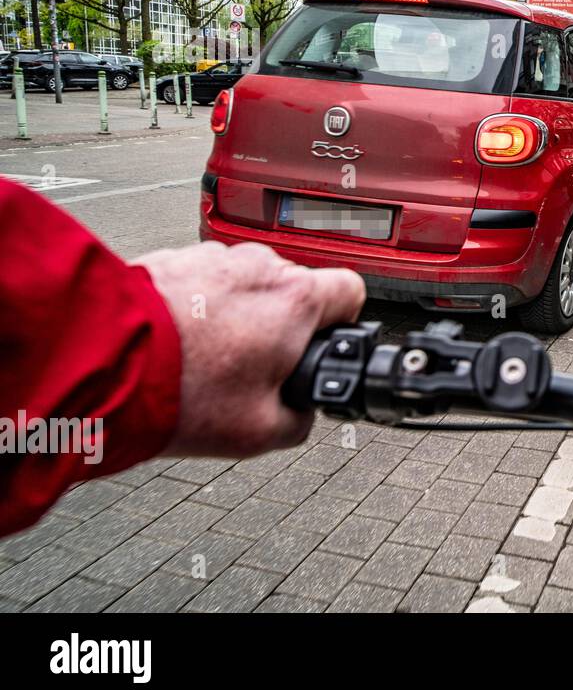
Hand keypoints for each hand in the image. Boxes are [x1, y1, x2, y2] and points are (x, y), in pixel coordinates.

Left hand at [133, 241, 365, 457]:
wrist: (105, 364)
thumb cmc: (181, 390)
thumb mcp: (260, 432)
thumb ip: (300, 419)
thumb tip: (300, 414)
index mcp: (297, 300)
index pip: (351, 291)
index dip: (342, 321)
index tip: (323, 341)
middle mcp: (261, 267)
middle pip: (294, 290)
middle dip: (281, 324)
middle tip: (254, 365)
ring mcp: (216, 257)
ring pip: (247, 284)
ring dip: (238, 313)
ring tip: (207, 355)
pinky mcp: (175, 258)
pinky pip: (203, 281)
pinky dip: (199, 305)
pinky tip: (180, 341)